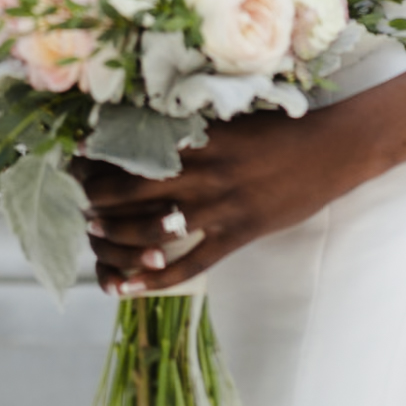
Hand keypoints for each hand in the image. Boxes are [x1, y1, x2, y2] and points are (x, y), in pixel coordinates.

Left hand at [71, 107, 360, 295]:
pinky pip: (190, 263)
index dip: (106, 153)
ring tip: (92, 231)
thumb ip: (200, 127)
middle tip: (74, 197)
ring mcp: (221, 207)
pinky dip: (156, 277)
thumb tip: (160, 128)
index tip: (77, 154)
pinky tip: (130, 285)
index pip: (142, 148)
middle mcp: (206, 172)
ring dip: (117, 232)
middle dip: (100, 194)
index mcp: (205, 139)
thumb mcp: (237, 120)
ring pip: (155, 226)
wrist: (331, 152)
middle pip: (138, 187)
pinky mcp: (237, 234)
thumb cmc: (284, 131)